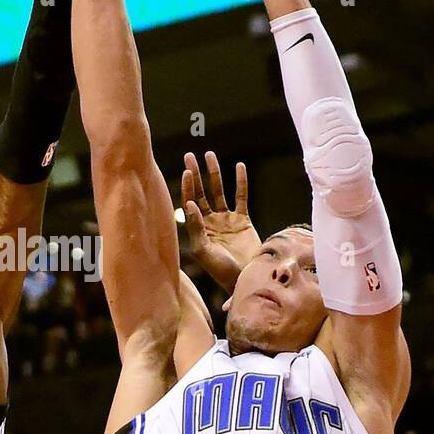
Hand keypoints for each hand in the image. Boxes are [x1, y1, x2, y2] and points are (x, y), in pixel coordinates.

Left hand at [182, 150, 259, 289]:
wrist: (246, 278)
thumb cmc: (222, 270)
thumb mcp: (204, 251)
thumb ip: (196, 228)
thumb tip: (188, 204)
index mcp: (198, 230)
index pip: (190, 202)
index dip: (188, 186)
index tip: (187, 171)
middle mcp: (209, 222)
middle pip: (200, 193)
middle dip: (195, 174)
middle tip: (189, 156)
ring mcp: (226, 220)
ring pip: (218, 191)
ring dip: (214, 173)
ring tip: (210, 155)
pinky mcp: (243, 221)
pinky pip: (241, 197)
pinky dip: (241, 182)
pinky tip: (239, 166)